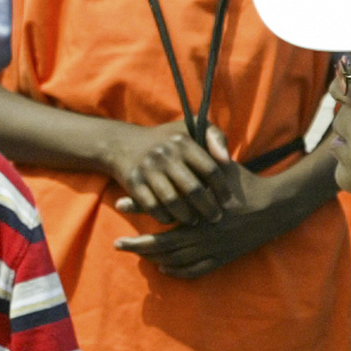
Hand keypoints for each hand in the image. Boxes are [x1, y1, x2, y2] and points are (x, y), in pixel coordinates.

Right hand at [100, 119, 231, 225]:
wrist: (123, 144)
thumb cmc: (165, 140)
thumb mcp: (189, 129)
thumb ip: (214, 138)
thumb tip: (226, 160)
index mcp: (182, 142)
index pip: (210, 170)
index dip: (222, 188)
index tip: (228, 201)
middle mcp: (165, 155)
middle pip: (193, 189)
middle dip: (208, 207)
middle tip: (215, 218)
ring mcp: (148, 170)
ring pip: (173, 201)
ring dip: (186, 215)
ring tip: (195, 221)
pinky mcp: (134, 183)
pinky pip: (153, 207)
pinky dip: (164, 217)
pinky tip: (172, 219)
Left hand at [114, 158, 306, 277]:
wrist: (277, 205)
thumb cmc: (246, 183)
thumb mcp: (223, 168)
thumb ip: (199, 159)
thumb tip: (174, 143)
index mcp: (201, 211)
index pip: (163, 215)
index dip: (140, 210)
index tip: (120, 207)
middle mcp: (205, 234)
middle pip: (163, 246)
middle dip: (137, 247)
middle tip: (117, 244)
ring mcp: (214, 249)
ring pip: (176, 261)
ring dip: (154, 259)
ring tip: (138, 253)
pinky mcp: (223, 259)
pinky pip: (195, 271)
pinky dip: (177, 272)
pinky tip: (164, 268)